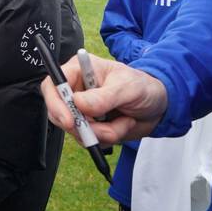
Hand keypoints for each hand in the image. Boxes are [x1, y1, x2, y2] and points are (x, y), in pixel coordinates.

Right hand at [40, 53, 167, 144]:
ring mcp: (80, 110)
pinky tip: (121, 126)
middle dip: (83, 126)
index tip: (70, 121)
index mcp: (79, 70)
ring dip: (102, 132)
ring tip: (125, 121)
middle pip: (58, 112)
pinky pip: (87, 140)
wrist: (158, 107)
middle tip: (107, 130)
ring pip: (75, 130)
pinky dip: (107, 138)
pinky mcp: (88, 126)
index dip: (55, 103)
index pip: (53, 84)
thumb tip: (79, 104)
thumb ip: (104, 97)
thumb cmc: (144, 87)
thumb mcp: (128, 88)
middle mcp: (75, 90)